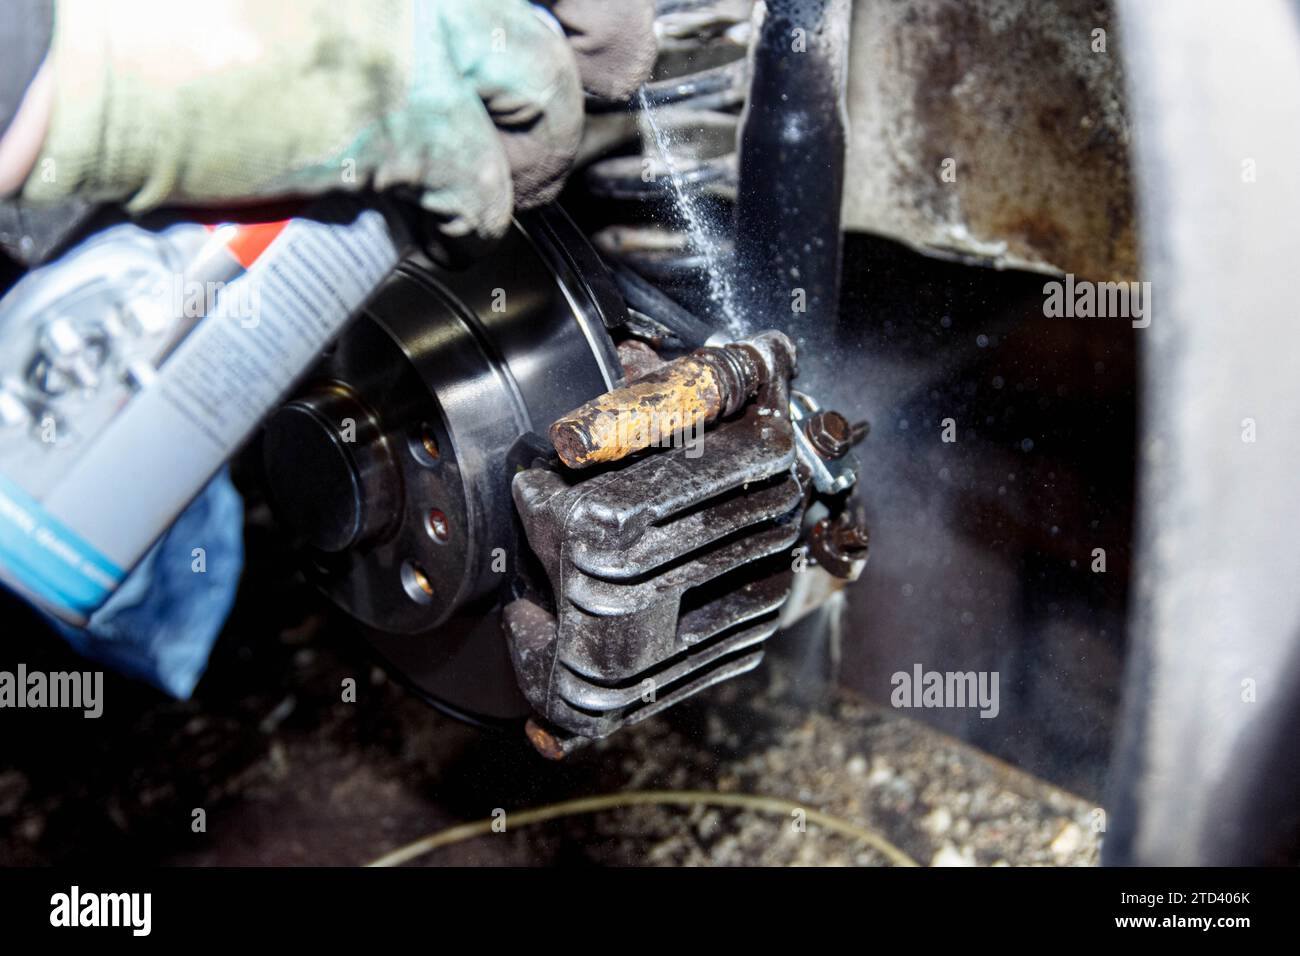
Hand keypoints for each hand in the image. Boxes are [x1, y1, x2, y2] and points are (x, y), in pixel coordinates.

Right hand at [10, 0, 656, 239]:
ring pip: (542, 102)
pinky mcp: (398, 123)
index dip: (585, 9)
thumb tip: (410, 27)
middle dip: (577, 79)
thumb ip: (372, 5)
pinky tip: (457, 232)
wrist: (78, 45)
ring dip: (537, 156)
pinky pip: (482, 187)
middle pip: (552, 32)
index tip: (590, 34)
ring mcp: (421, 36)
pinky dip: (479, 220)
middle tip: (559, 116)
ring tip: (517, 182)